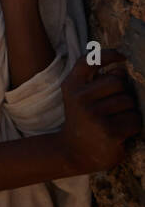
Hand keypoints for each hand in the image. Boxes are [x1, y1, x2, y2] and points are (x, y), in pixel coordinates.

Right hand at [57, 51, 141, 173]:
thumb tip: (121, 69)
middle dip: (123, 93)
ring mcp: (94, 115)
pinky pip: (135, 119)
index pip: (90, 60)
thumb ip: (96, 80)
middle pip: (118, 82)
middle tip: (114, 107)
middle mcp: (80, 98)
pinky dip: (133, 126)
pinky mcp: (109, 131)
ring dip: (129, 111)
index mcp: (72, 86)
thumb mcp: (80, 97)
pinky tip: (120, 132)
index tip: (122, 57)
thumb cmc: (84, 120)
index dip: (109, 55)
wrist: (74, 152)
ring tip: (115, 120)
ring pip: (129, 102)